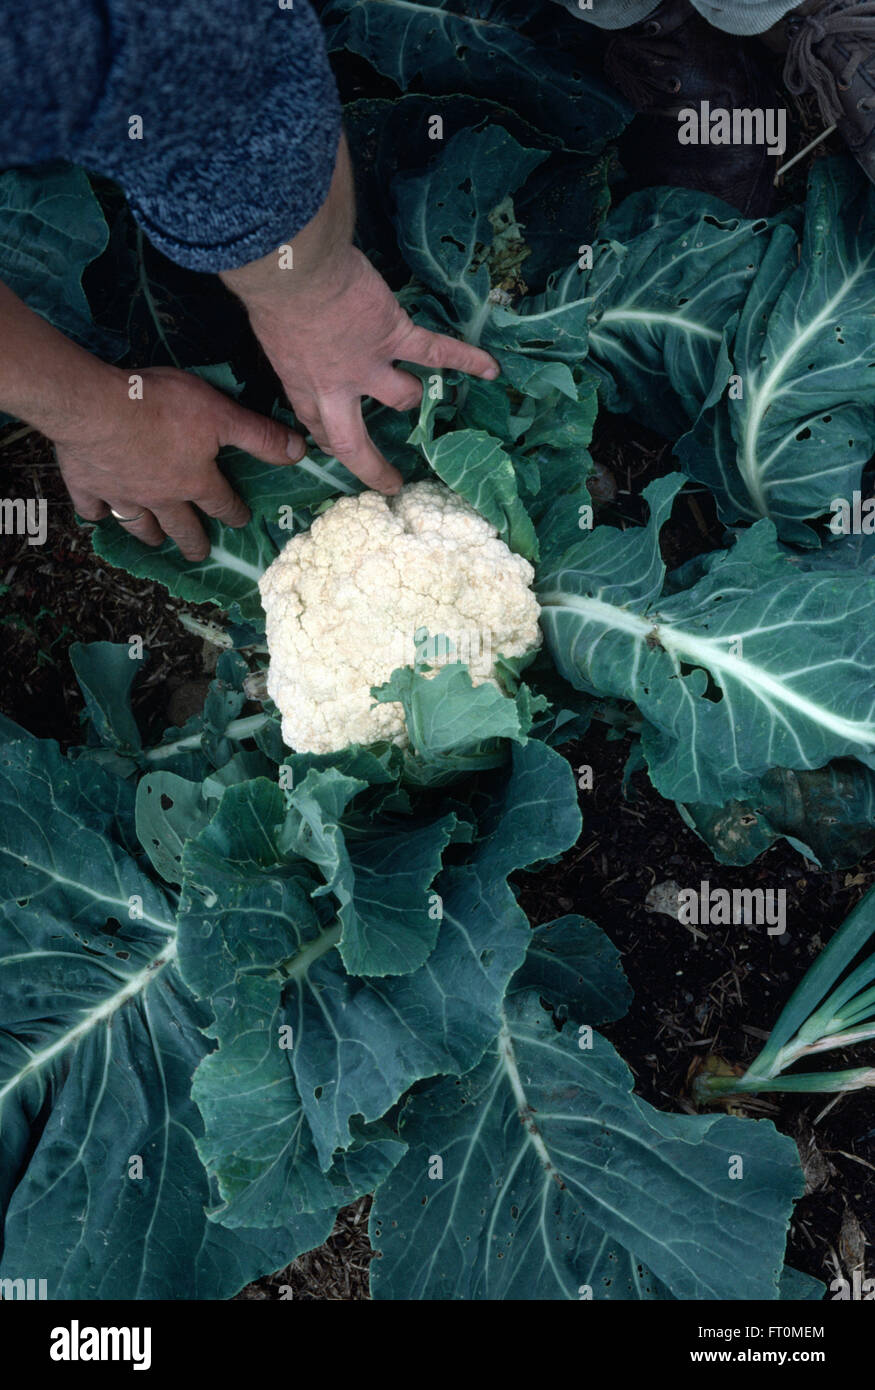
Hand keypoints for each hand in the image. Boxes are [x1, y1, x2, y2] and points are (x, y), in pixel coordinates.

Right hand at [56, 366, 305, 559]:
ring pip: (139, 524)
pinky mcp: (87, 484)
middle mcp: (161, 497)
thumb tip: (301, 452)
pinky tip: (99, 514)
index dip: (234, 513)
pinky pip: (94, 508)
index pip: (222, 505)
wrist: (96, 406)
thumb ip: (260, 436)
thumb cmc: (163, 406)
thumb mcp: (222, 414)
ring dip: (150, 534)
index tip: (240, 521)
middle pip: (181, 527)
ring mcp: (123, 494)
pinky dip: (98, 514)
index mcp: (195, 482)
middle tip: (199, 553)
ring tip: (156, 540)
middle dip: (193, 542)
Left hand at [247, 245, 498, 491]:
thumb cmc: (274, 292)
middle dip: (373, 469)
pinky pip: (436, 353)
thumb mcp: (272, 334)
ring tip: (426, 388)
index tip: (334, 448)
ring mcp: (370, 366)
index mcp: (304, 388)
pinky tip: (489, 369)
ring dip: (413, 393)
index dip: (328, 442)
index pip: (319, 429)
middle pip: (355, 445)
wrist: (296, 271)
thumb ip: (293, 347)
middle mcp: (338, 389)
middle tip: (391, 483)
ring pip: (404, 397)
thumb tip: (299, 338)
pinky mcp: (396, 336)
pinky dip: (466, 359)